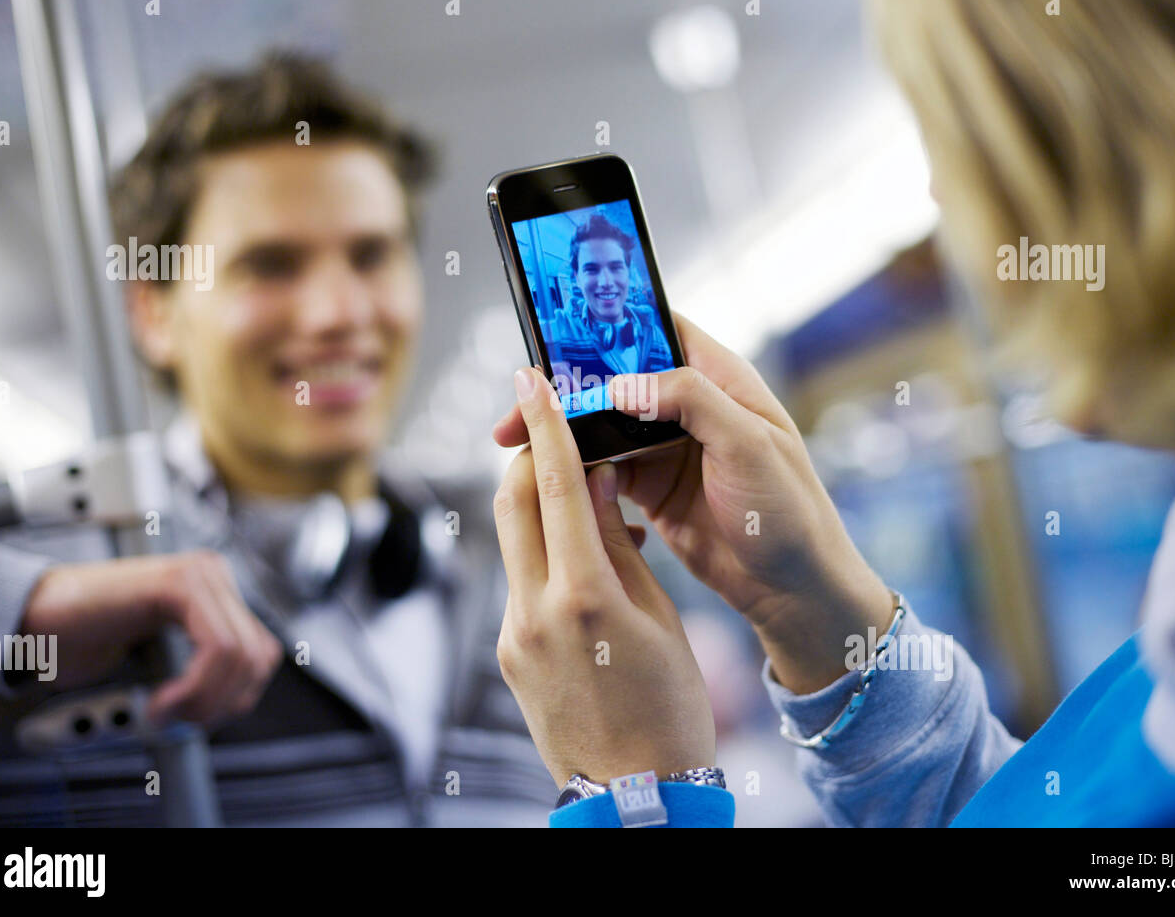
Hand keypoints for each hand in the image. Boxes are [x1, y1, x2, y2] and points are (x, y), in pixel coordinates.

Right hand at [21, 550, 282, 726]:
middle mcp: (212, 577)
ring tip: (161, 711)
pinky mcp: (179, 583)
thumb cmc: (84, 638)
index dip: (233, 699)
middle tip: (174, 721)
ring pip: (243, 655)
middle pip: (258, 657)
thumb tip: (234, 702)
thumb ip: (201, 670)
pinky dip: (196, 687)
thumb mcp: (159, 660)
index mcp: (214, 593)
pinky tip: (159, 701)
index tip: (194, 719)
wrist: (31, 619)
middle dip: (220, 705)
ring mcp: (199, 575)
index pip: (261, 655)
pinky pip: (219, 647)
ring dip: (205, 700)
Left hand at [493, 367, 715, 786]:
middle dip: (533, 455)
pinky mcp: (506, 653)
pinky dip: (545, 554)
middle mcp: (533, 611)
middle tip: (557, 431)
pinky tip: (584, 564)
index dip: (545, 425)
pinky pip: (519, 580)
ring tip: (590, 504)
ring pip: (513, 539)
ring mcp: (511, 635)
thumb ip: (619, 544)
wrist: (636, 794)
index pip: (557, 486)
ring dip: (541, 506)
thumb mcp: (659, 617)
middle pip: (514, 501)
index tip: (529, 380)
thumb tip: (596, 482)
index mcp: (583, 597)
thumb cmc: (668, 708)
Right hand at [494, 313, 892, 693]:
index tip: (561, 330)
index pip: (658, 330)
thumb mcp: (748, 444)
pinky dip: (574, 470)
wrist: (793, 587)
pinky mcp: (651, 488)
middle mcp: (689, 407)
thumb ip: (691, 401)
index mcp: (719, 380)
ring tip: (516, 440)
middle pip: (617, 378)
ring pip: (601, 424)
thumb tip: (623, 383)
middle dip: (569, 385)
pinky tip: (546, 477)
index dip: (612, 325)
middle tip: (523, 399)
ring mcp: (667, 448)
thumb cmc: (789, 511)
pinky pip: (601, 469)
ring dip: (562, 430)